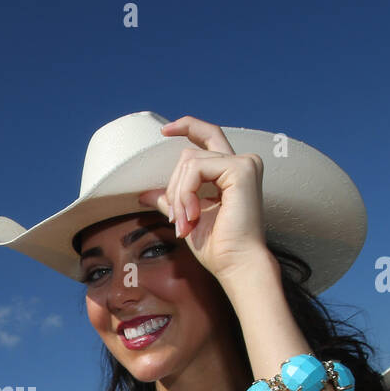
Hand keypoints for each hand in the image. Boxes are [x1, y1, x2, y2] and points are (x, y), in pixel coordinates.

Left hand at [136, 116, 273, 286]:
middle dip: (174, 188)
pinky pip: (196, 169)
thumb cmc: (218, 248)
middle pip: (189, 154)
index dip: (187, 126)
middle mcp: (242, 163)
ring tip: (186, 223)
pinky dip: (186, 194)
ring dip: (179, 196)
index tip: (163, 130)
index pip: (208, 136)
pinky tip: (194, 216)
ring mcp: (244, 164)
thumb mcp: (187, 217)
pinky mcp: (241, 169)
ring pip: (189, 162)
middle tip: (178, 221)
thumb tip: (145, 193)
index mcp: (232, 172)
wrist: (236, 264)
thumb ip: (172, 199)